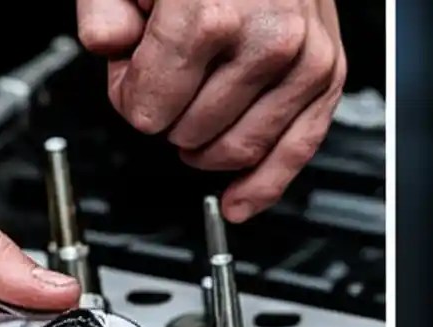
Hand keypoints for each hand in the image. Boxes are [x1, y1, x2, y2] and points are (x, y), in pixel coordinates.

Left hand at [76, 0, 345, 222]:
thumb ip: (103, 7)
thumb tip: (109, 49)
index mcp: (210, 16)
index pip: (147, 109)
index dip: (127, 96)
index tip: (130, 72)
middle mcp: (267, 42)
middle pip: (188, 134)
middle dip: (168, 113)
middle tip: (167, 72)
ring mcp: (305, 61)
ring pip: (237, 151)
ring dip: (206, 141)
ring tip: (197, 102)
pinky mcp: (329, 74)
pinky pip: (298, 150)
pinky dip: (266, 185)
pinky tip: (241, 201)